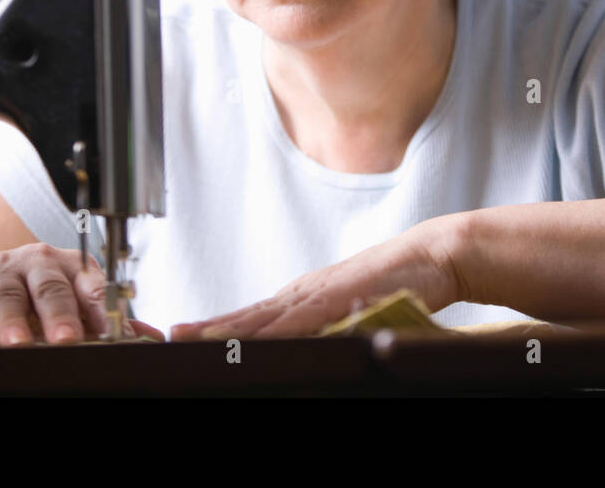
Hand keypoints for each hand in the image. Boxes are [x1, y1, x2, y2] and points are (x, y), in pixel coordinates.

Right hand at [0, 243, 164, 346]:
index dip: (100, 310)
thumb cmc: (31, 300)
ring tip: (19, 344)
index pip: (91, 286)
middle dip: (60, 315)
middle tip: (66, 340)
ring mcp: (3, 268)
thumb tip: (150, 336)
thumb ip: (103, 321)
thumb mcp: (69, 307)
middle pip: (52, 288)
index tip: (109, 334)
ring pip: (11, 295)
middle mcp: (40, 261)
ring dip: (14, 322)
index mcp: (72, 267)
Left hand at [169, 218, 463, 340]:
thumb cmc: (394, 283)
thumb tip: (301, 348)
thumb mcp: (349, 310)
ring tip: (198, 339)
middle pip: (250, 314)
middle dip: (210, 328)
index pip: (252, 316)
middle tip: (171, 336)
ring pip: (270, 316)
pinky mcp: (345, 295)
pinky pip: (306, 317)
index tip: (181, 336)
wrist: (432, 255)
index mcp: (303, 297)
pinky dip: (280, 330)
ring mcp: (323, 292)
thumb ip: (324, 326)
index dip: (217, 327)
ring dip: (233, 329)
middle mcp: (305, 292)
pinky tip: (260, 340)